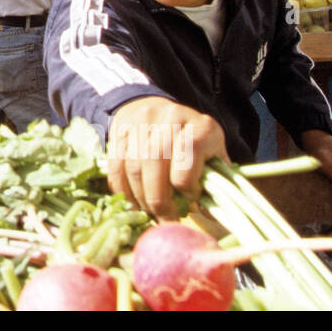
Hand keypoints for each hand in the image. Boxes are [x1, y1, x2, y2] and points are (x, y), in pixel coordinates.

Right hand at [107, 96, 228, 220]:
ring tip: (149, 213)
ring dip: (140, 197)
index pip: (188, 160)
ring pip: (134, 166)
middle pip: (157, 162)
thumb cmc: (193, 143)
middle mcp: (171, 118)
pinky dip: (122, 189)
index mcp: (201, 126)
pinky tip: (132, 202)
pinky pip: (117, 164)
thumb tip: (206, 213)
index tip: (190, 202)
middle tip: (164, 219)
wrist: (162, 111)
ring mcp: (142, 120)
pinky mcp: (121, 128)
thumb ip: (214, 183)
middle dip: (159, 199)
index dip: (188, 187)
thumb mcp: (213, 156)